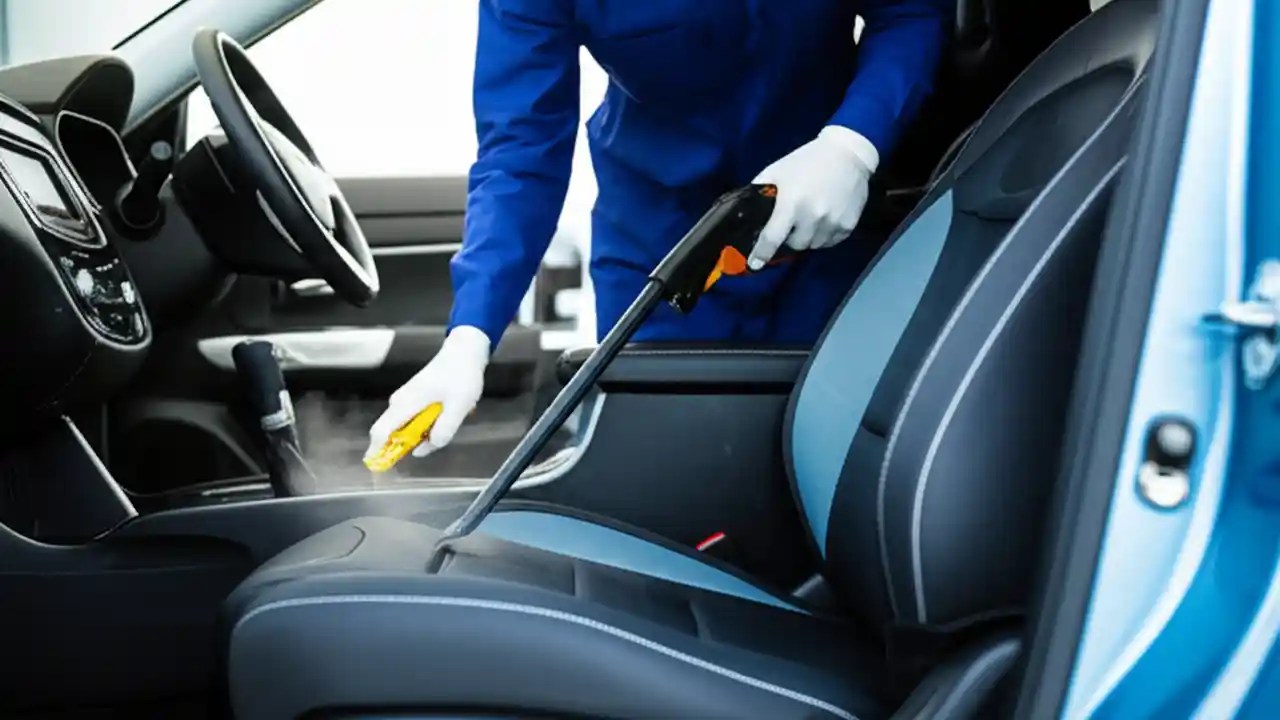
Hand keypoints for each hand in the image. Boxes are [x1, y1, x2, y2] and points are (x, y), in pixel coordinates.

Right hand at [365, 325, 490, 459]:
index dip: (377, 450)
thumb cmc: (461, 376)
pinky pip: (412, 419)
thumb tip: (425, 449)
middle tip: (437, 435)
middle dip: (407, 443)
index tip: (377, 467)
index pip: (382, 431)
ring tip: (451, 414)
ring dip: (423, 432)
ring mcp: (405, 398)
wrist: (465, 351)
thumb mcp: (459, 407)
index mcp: (406, 403)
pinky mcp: (413, 397)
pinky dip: (427, 423)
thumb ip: (444, 430)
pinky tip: (448, 411)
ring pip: (404, 426)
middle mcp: (400, 401)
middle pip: (392, 431)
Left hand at [748, 126, 878, 269]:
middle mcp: (812, 216)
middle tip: (792, 222)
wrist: (848, 154)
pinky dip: (824, 235)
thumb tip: (745, 212)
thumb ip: (760, 191)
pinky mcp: (848, 226)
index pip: (772, 237)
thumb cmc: (807, 161)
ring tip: (810, 218)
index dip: (761, 253)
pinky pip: (830, 242)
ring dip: (808, 237)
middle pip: (795, 244)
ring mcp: (833, 222)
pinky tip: (825, 217)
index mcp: (791, 203)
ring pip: (813, 245)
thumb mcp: (777, 171)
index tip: (754, 264)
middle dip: (790, 237)